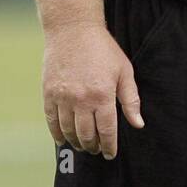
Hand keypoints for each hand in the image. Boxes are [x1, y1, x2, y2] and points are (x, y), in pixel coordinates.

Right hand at [42, 20, 143, 158]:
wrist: (73, 31)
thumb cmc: (104, 50)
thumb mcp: (124, 71)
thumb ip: (131, 100)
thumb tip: (138, 124)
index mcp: (102, 95)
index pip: (107, 131)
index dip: (110, 146)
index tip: (111, 154)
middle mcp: (81, 100)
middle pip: (86, 134)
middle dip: (93, 146)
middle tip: (98, 150)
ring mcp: (62, 98)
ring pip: (68, 131)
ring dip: (76, 142)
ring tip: (83, 146)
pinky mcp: (48, 94)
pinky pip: (52, 121)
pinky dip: (57, 134)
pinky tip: (64, 139)